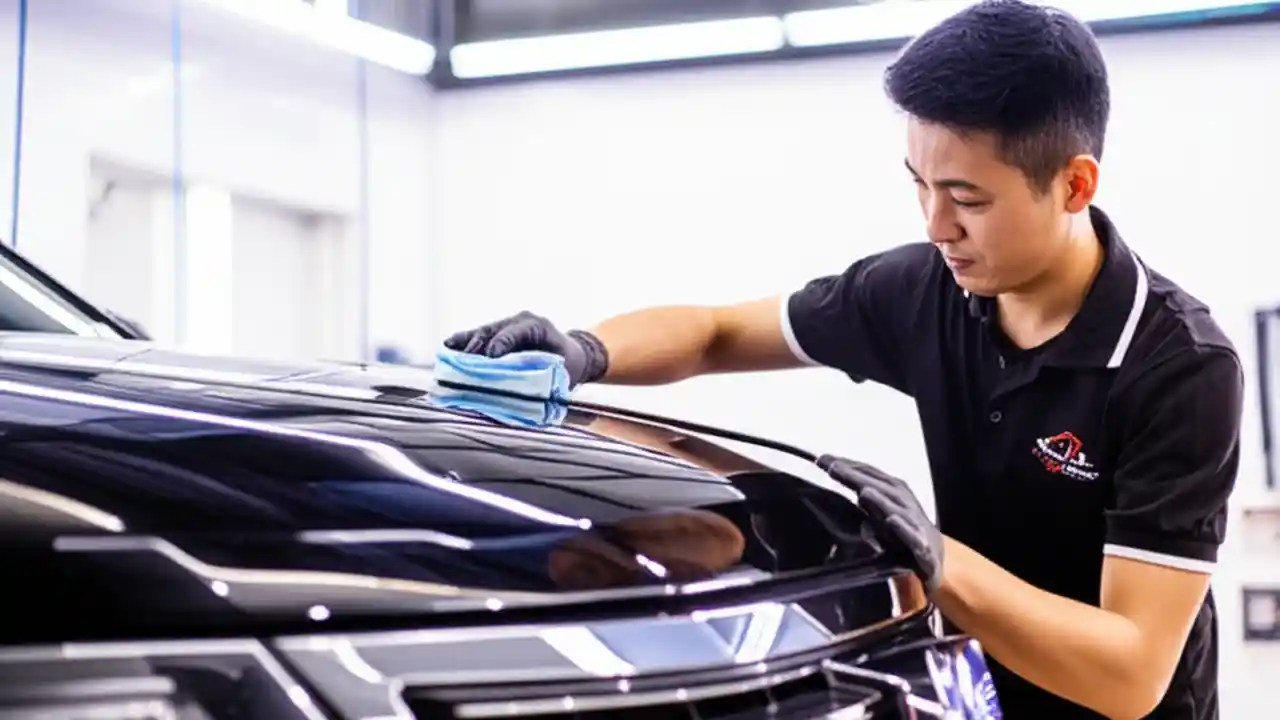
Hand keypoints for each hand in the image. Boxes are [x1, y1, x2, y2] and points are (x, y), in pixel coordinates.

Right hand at [443, 311, 607, 386]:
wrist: (571, 353)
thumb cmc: (568, 366)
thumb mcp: (563, 372)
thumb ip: (545, 382)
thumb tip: (525, 399)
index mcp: (538, 326)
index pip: (516, 332)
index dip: (502, 343)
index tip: (491, 357)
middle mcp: (519, 321)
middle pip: (492, 331)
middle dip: (477, 347)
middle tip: (463, 364)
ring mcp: (505, 325)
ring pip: (481, 332)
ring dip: (465, 346)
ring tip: (447, 356)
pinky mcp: (496, 333)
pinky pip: (476, 336)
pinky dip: (462, 342)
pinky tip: (447, 348)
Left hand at [817, 454, 943, 594]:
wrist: (933, 560)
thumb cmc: (901, 532)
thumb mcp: (877, 513)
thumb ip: (863, 499)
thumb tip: (846, 483)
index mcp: (892, 491)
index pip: (867, 474)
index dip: (847, 466)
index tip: (822, 460)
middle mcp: (903, 501)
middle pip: (878, 486)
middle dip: (856, 477)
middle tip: (834, 467)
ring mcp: (914, 523)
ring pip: (895, 508)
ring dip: (880, 499)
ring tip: (863, 492)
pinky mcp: (921, 546)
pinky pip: (911, 536)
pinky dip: (902, 528)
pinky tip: (891, 521)